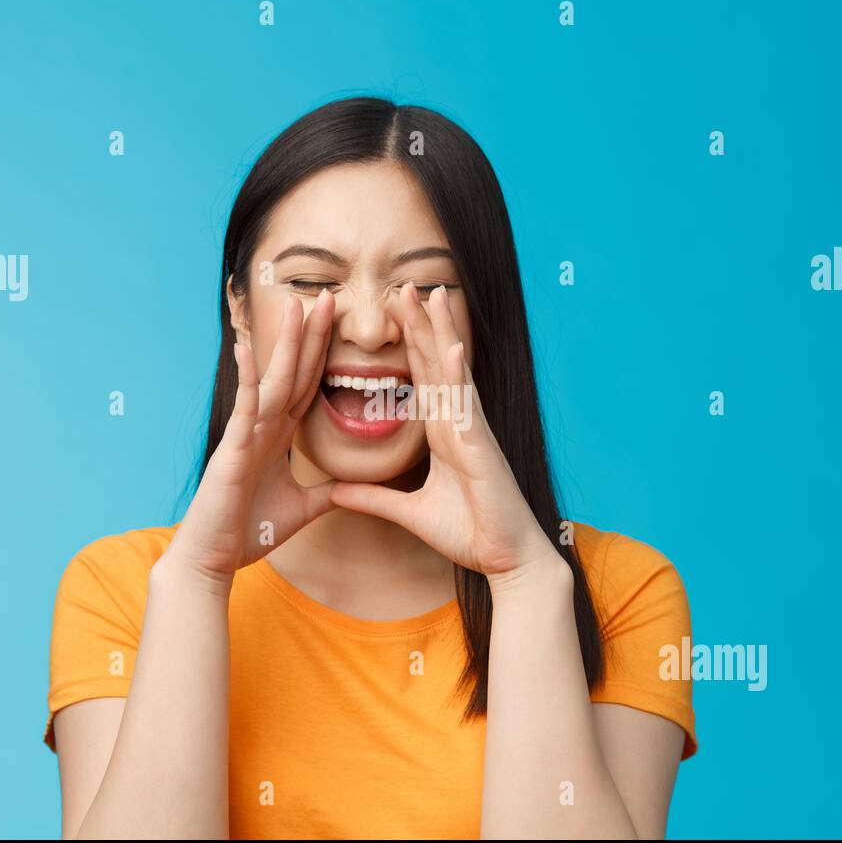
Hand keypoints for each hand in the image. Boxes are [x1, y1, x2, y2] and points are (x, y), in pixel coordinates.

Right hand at [159, 290, 337, 587]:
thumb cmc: (247, 532)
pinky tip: (247, 350)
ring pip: (272, 381)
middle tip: (328, 296)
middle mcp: (262, 428)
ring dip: (285, 344)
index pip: (307, 386)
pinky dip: (246, 380)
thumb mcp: (302, 509)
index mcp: (278, 437)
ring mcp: (247, 435)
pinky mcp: (233, 451)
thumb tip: (354, 487)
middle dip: (311, 335)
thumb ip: (326, 492)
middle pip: (293, 372)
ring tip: (297, 306)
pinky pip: (243, 410)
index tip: (338, 322)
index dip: (323, 354)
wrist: (213, 560)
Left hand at [329, 282, 565, 587]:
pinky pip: (467, 407)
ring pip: (453, 373)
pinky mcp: (481, 449)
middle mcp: (458, 424)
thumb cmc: (469, 533)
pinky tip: (451, 348)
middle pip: (435, 363)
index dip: (409, 343)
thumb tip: (335, 491)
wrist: (506, 558)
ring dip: (441, 333)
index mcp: (443, 433)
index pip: (421, 378)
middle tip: (406, 284)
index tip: (394, 310)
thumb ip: (373, 498)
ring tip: (431, 294)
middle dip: (422, 323)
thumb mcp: (408, 513)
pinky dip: (458, 377)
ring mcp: (472, 432)